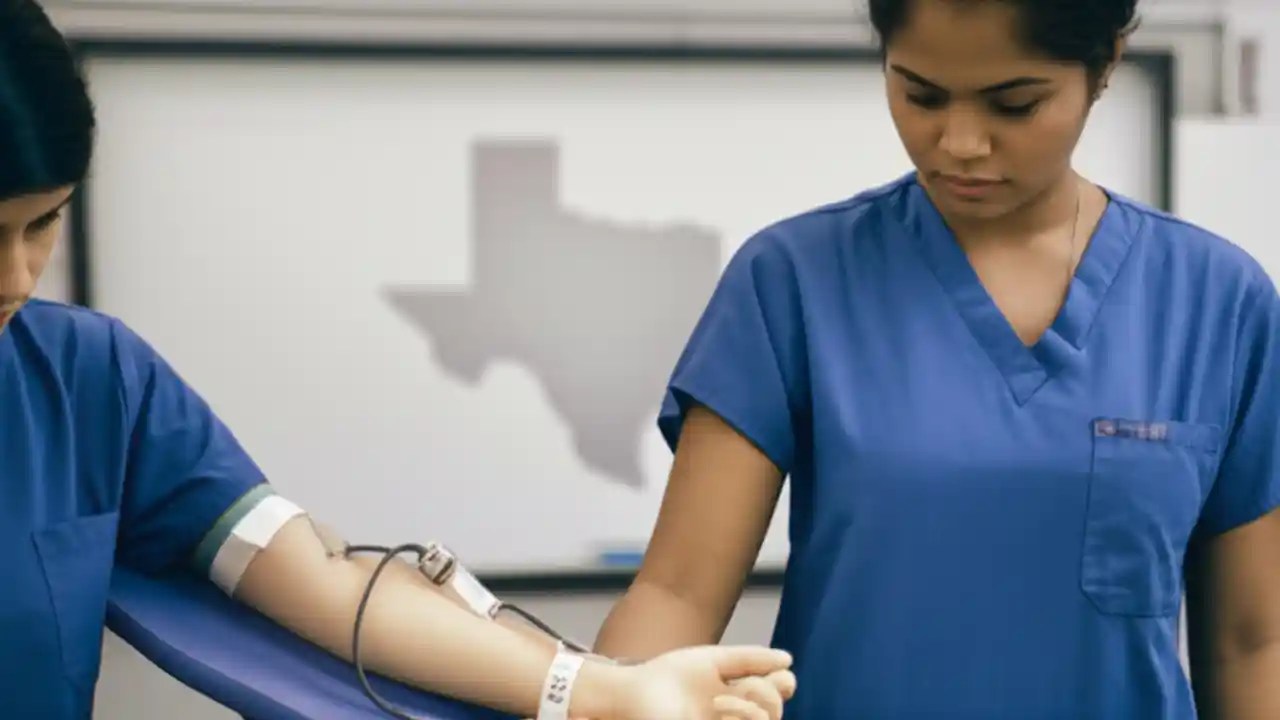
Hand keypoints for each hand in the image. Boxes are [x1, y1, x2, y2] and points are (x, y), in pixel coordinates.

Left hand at [605, 645, 794, 719]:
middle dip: (766, 696)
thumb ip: (748, 658)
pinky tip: (717, 709)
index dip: (783, 684)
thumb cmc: (668, 678)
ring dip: (750, 710)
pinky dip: (739, 716)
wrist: (634, 693)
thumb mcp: (712, 661)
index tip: (779, 674)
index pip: (775, 693)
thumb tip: (788, 660)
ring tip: (719, 701)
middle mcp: (734, 714)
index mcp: (737, 693)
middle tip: (738, 687)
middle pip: (775, 711)